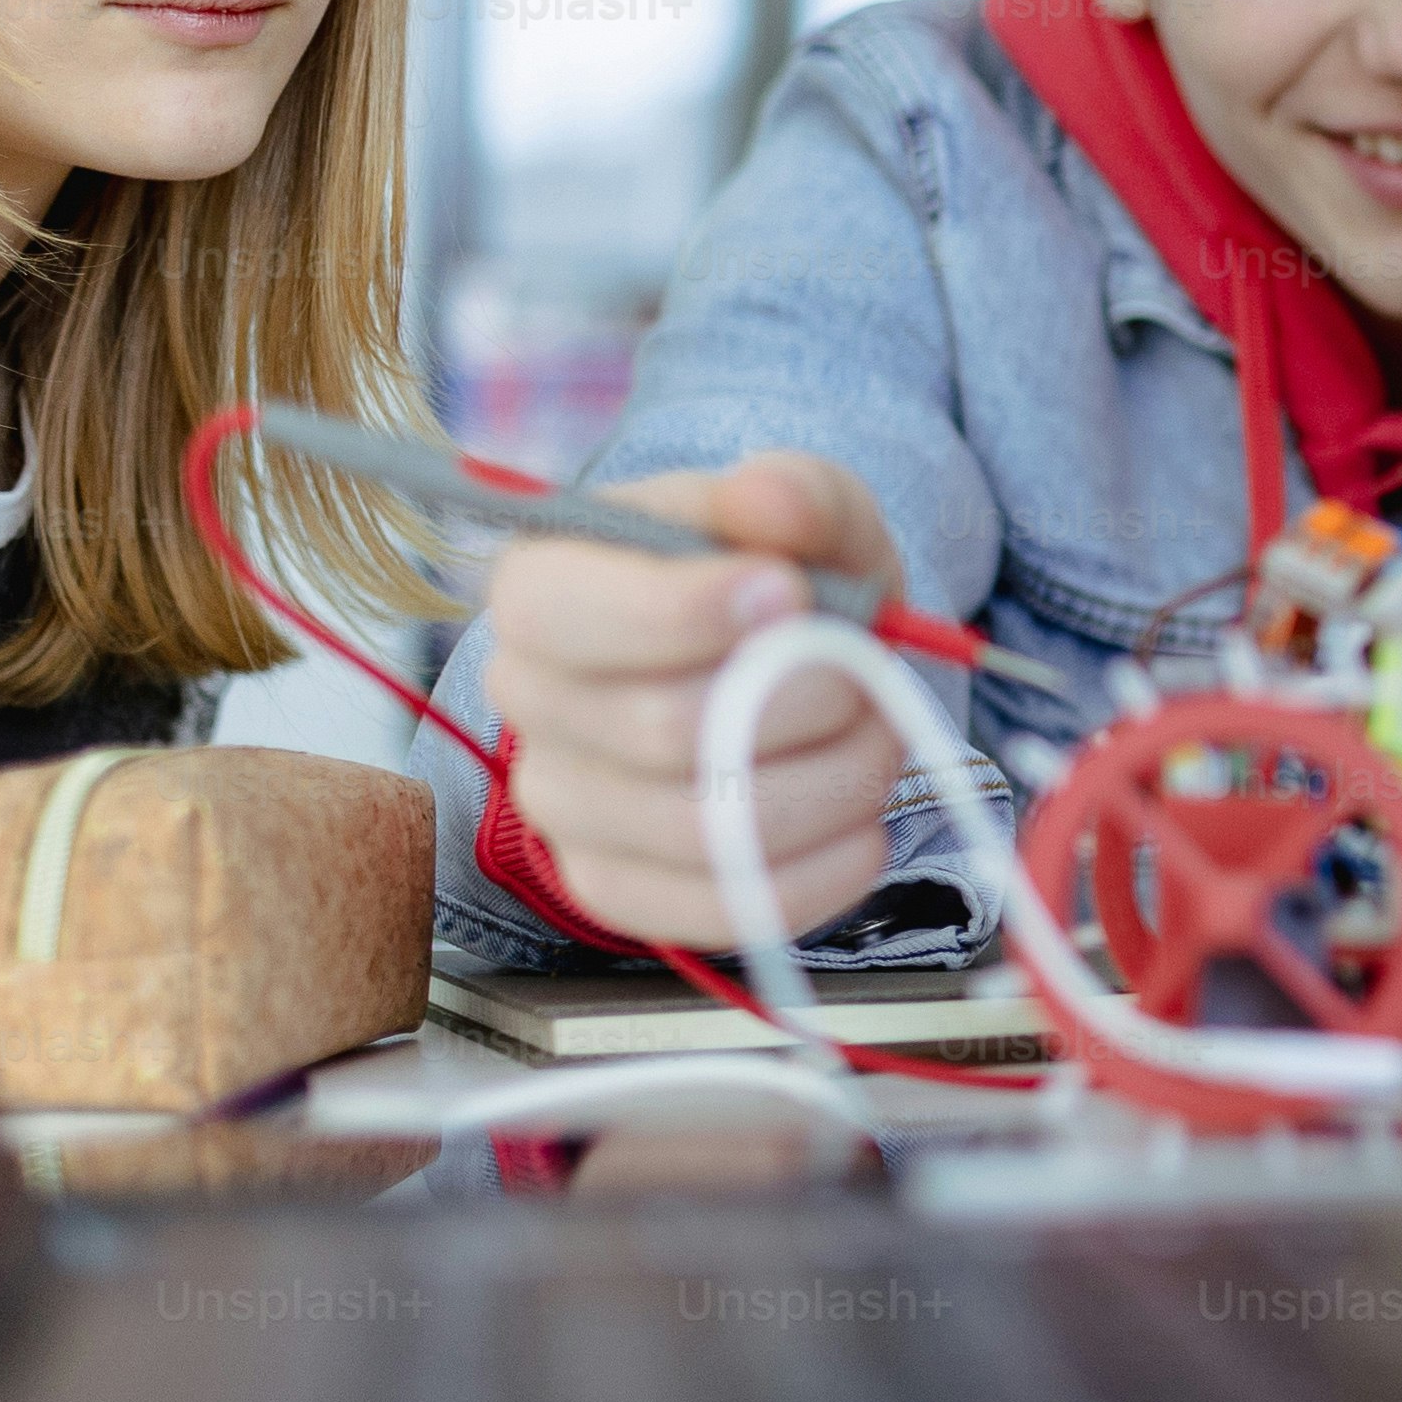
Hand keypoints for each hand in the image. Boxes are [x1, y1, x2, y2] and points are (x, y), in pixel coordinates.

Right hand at [488, 453, 910, 948]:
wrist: (792, 658)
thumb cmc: (782, 573)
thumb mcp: (804, 506)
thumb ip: (795, 491)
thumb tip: (769, 501)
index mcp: (541, 587)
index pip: (570, 617)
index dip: (690, 613)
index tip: (790, 593)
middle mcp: (529, 700)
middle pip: (662, 731)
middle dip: (802, 699)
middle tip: (863, 669)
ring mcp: (563, 805)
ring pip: (705, 830)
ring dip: (832, 784)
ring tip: (873, 735)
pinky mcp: (618, 888)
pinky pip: (721, 910)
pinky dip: (822, 874)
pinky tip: (862, 826)